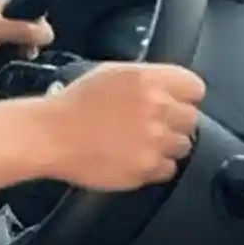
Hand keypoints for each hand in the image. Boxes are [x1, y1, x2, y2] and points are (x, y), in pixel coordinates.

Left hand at [0, 0, 54, 90]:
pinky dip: (11, 69)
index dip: (38, 23)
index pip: (31, 9)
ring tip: (10, 62)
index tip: (37, 37)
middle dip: (30, 44)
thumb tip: (47, 34)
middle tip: (23, 52)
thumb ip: (23, 30)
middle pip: (29, 32)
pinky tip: (4, 72)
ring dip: (19, 59)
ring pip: (21, 50)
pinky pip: (10, 64)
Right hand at [39, 62, 204, 189]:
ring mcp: (154, 141)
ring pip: (183, 145)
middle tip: (148, 123)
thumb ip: (145, 79)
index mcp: (147, 80)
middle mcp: (157, 108)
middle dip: (173, 121)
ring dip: (165, 145)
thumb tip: (169, 88)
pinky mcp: (147, 168)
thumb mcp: (109, 74)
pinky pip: (168, 169)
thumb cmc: (71, 104)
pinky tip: (131, 156)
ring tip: (137, 141)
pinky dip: (154, 166)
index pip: (194, 87)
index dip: (183, 95)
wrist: (49, 135)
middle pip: (191, 118)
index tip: (175, 101)